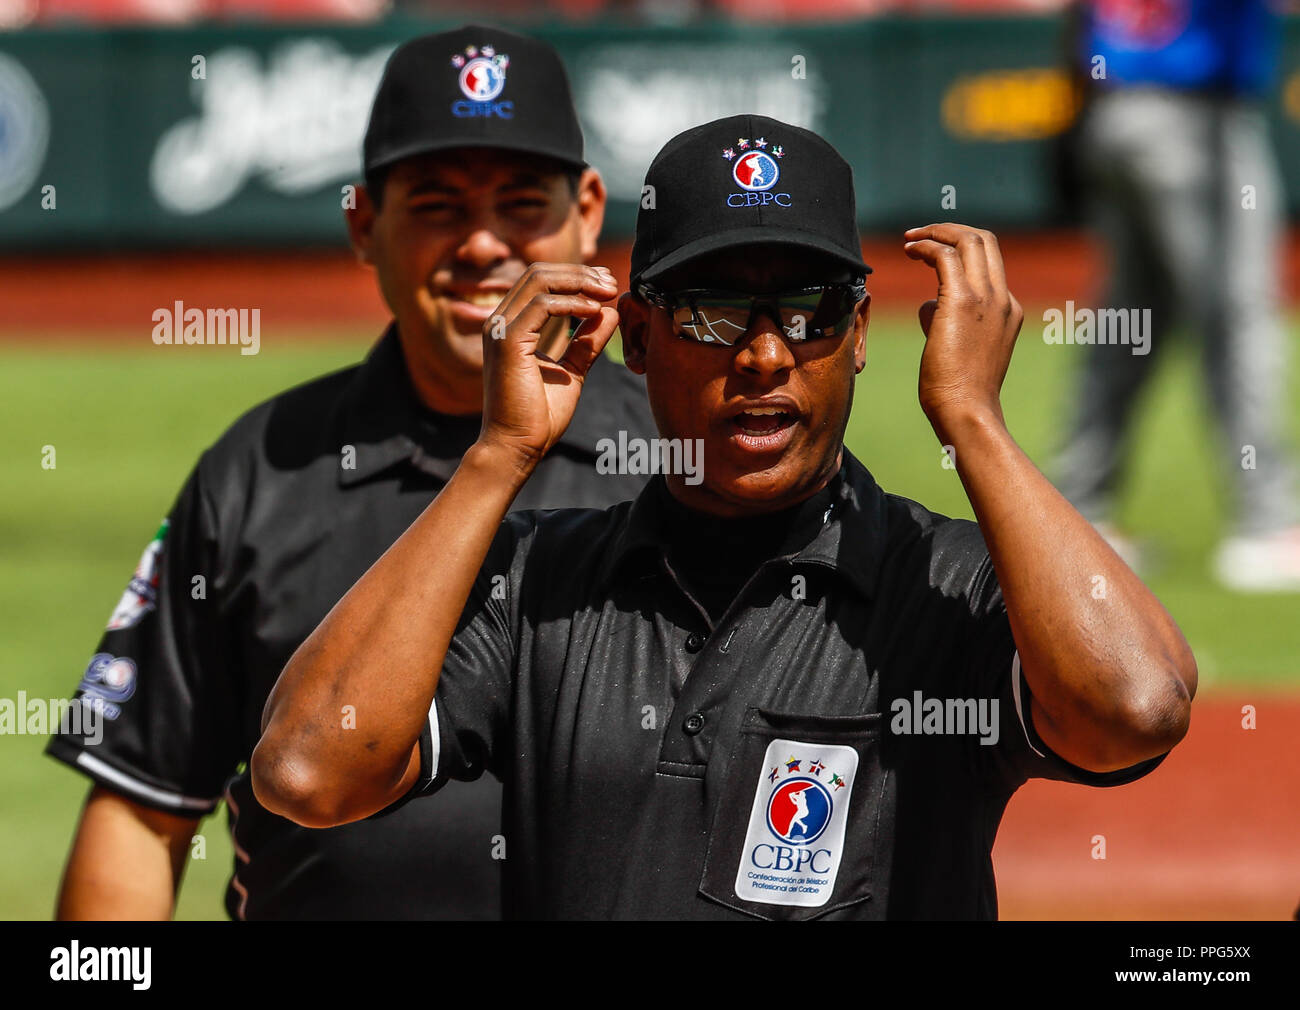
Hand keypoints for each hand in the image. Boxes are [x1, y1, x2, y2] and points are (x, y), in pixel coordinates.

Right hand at [478, 262, 620, 470]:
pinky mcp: (507, 340)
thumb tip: (610, 312)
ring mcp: (500, 328)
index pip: (541, 281)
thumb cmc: (539, 415)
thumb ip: (587, 342)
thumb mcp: (573, 371)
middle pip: (540, 273)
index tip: (609, 286)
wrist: (518, 447)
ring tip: (608, 293)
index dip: (577, 276)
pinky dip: (571, 303)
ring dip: (579, 282)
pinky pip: (541, 306)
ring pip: (539, 280)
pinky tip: (594, 311)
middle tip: (613, 284)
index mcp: (511, 324)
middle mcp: (500, 320)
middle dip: (581, 273)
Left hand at [902, 223, 1023, 429]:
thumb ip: (947, 321)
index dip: (960, 250)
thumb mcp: (959, 347)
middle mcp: (1002, 298)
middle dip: (952, 229)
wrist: (967, 410)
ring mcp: (986, 298)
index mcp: (1008, 310)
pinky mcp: (962, 302)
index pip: (989, 264)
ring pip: (970, 240)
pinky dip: (927, 247)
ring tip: (911, 239)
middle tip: (921, 234)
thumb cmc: (958, 390)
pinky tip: (910, 251)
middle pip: (986, 241)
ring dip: (937, 232)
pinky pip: (945, 256)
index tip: (934, 252)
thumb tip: (927, 308)